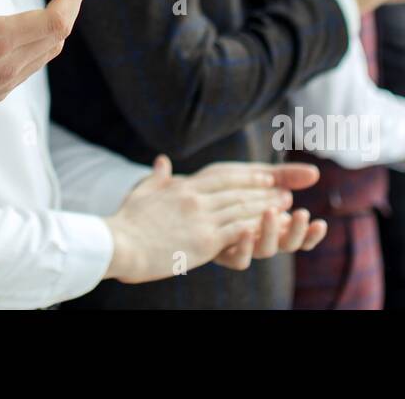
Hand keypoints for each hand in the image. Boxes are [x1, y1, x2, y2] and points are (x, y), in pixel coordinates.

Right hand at [105, 156, 286, 282]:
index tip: (265, 177)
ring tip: (284, 210)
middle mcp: (196, 200)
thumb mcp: (142, 193)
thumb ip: (157, 177)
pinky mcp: (205, 240)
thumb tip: (161, 161)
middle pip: (237, 192)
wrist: (120, 244)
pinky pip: (237, 231)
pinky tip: (269, 229)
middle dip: (263, 193)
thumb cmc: (126, 222)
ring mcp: (202, 219)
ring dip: (266, 210)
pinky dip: (256, 228)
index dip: (247, 178)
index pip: (223, 178)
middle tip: (283, 193)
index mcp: (184, 188)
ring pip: (242, 210)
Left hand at [207, 164, 327, 267]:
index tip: (320, 223)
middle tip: (299, 213)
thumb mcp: (255, 175)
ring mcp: (241, 245)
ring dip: (272, 233)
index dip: (311, 234)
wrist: (184, 191)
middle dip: (295, 232)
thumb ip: (284, 175)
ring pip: (265, 251)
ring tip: (273, 212)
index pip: (298, 236)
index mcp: (271, 224)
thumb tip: (315, 173)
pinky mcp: (221, 251)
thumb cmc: (221, 185)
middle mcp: (259, 239)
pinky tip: (247, 229)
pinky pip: (238, 259)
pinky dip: (245, 247)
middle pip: (286, 246)